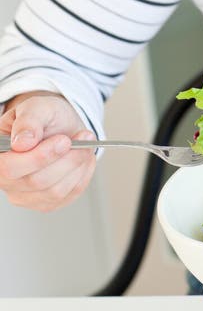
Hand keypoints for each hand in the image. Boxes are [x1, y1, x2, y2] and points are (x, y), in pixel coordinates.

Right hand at [0, 91, 96, 211]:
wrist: (60, 128)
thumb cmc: (44, 119)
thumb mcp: (36, 107)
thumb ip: (28, 121)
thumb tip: (22, 142)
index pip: (10, 168)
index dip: (38, 157)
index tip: (64, 141)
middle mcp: (7, 182)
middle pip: (36, 182)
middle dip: (66, 158)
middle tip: (84, 137)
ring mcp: (26, 196)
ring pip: (55, 191)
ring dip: (77, 165)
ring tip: (86, 144)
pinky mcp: (47, 203)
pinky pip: (70, 194)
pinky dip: (83, 174)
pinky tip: (84, 158)